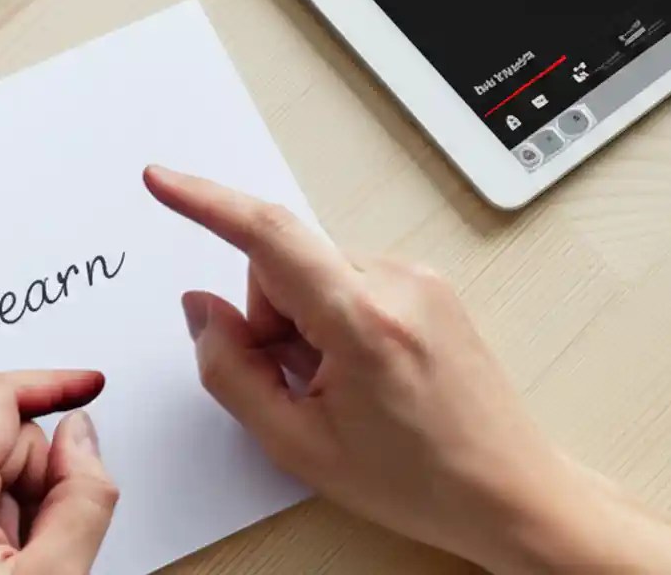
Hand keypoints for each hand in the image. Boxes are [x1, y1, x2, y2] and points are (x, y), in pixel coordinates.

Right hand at [144, 166, 670, 574]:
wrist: (507, 490)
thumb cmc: (418, 479)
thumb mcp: (297, 445)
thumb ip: (231, 370)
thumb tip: (202, 310)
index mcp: (364, 321)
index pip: (268, 236)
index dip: (205, 203)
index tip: (163, 181)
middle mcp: (397, 282)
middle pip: (282, 265)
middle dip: (268, 320)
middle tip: (298, 385)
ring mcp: (419, 278)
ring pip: (311, 272)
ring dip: (302, 323)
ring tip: (339, 386)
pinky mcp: (427, 283)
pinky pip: (345, 280)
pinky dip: (332, 319)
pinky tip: (361, 371)